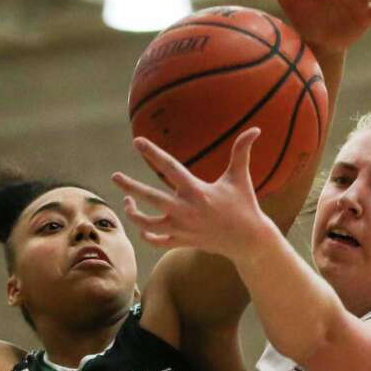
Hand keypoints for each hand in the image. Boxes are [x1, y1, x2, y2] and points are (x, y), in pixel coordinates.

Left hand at [112, 128, 269, 258]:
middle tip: (114, 176)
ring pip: (147, 223)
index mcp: (197, 191)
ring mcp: (181, 228)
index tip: (137, 141)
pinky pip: (156, 241)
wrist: (248, 241)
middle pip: (150, 198)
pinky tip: (142, 225)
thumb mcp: (240, 177)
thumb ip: (242, 151)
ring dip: (133, 214)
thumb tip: (256, 128)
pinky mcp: (181, 241)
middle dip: (130, 187)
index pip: (169, 168)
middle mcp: (185, 210)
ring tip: (127, 202)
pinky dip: (146, 234)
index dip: (153, 153)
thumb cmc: (244, 205)